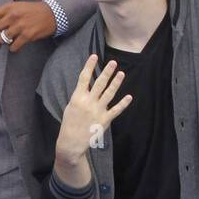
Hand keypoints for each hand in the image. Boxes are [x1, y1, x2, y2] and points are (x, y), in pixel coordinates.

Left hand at [0, 1, 55, 51]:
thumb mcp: (16, 8)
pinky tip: (18, 44)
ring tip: (10, 40)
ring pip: (2, 39)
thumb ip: (2, 16)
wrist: (52, 13)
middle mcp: (12, 16)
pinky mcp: (27, 35)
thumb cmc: (31, 11)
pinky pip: (13, 47)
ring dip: (3, 43)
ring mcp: (20, 26)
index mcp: (7, 8)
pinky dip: (13, 48)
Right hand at [54, 55, 130, 169]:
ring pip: (109, 94)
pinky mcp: (105, 120)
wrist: (71, 142)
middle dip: (107, 72)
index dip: (89, 66)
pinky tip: (129, 96)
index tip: (94, 56)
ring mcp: (97, 111)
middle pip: (99, 83)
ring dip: (116, 83)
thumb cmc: (69, 124)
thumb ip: (80, 96)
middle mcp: (88, 102)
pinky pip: (116, 110)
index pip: (84, 78)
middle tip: (113, 62)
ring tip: (121, 73)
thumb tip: (87, 86)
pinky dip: (123, 103)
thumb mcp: (70, 107)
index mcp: (78, 98)